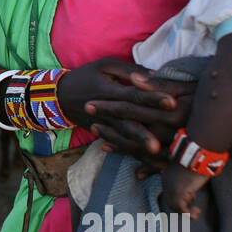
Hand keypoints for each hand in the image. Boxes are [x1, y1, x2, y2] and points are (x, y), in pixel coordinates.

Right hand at [60, 59, 193, 160]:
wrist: (59, 96)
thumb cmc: (86, 76)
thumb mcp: (105, 65)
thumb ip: (130, 69)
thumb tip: (157, 74)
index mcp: (110, 91)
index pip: (134, 95)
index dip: (152, 98)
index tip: (172, 101)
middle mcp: (108, 112)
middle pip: (129, 123)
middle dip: (147, 133)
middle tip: (165, 140)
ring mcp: (106, 126)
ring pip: (126, 140)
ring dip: (141, 149)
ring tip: (158, 157)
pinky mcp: (105, 135)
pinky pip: (121, 148)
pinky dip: (135, 157)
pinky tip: (152, 166)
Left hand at [160, 162, 205, 220]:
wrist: (200, 153)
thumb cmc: (199, 158)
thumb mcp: (190, 168)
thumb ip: (187, 177)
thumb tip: (186, 183)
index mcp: (167, 175)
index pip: (169, 192)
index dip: (180, 200)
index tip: (191, 204)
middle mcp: (166, 182)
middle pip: (171, 201)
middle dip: (182, 207)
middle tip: (195, 211)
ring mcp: (171, 188)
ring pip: (175, 206)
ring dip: (186, 212)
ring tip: (197, 212)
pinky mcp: (179, 193)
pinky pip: (182, 208)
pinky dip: (188, 214)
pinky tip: (197, 214)